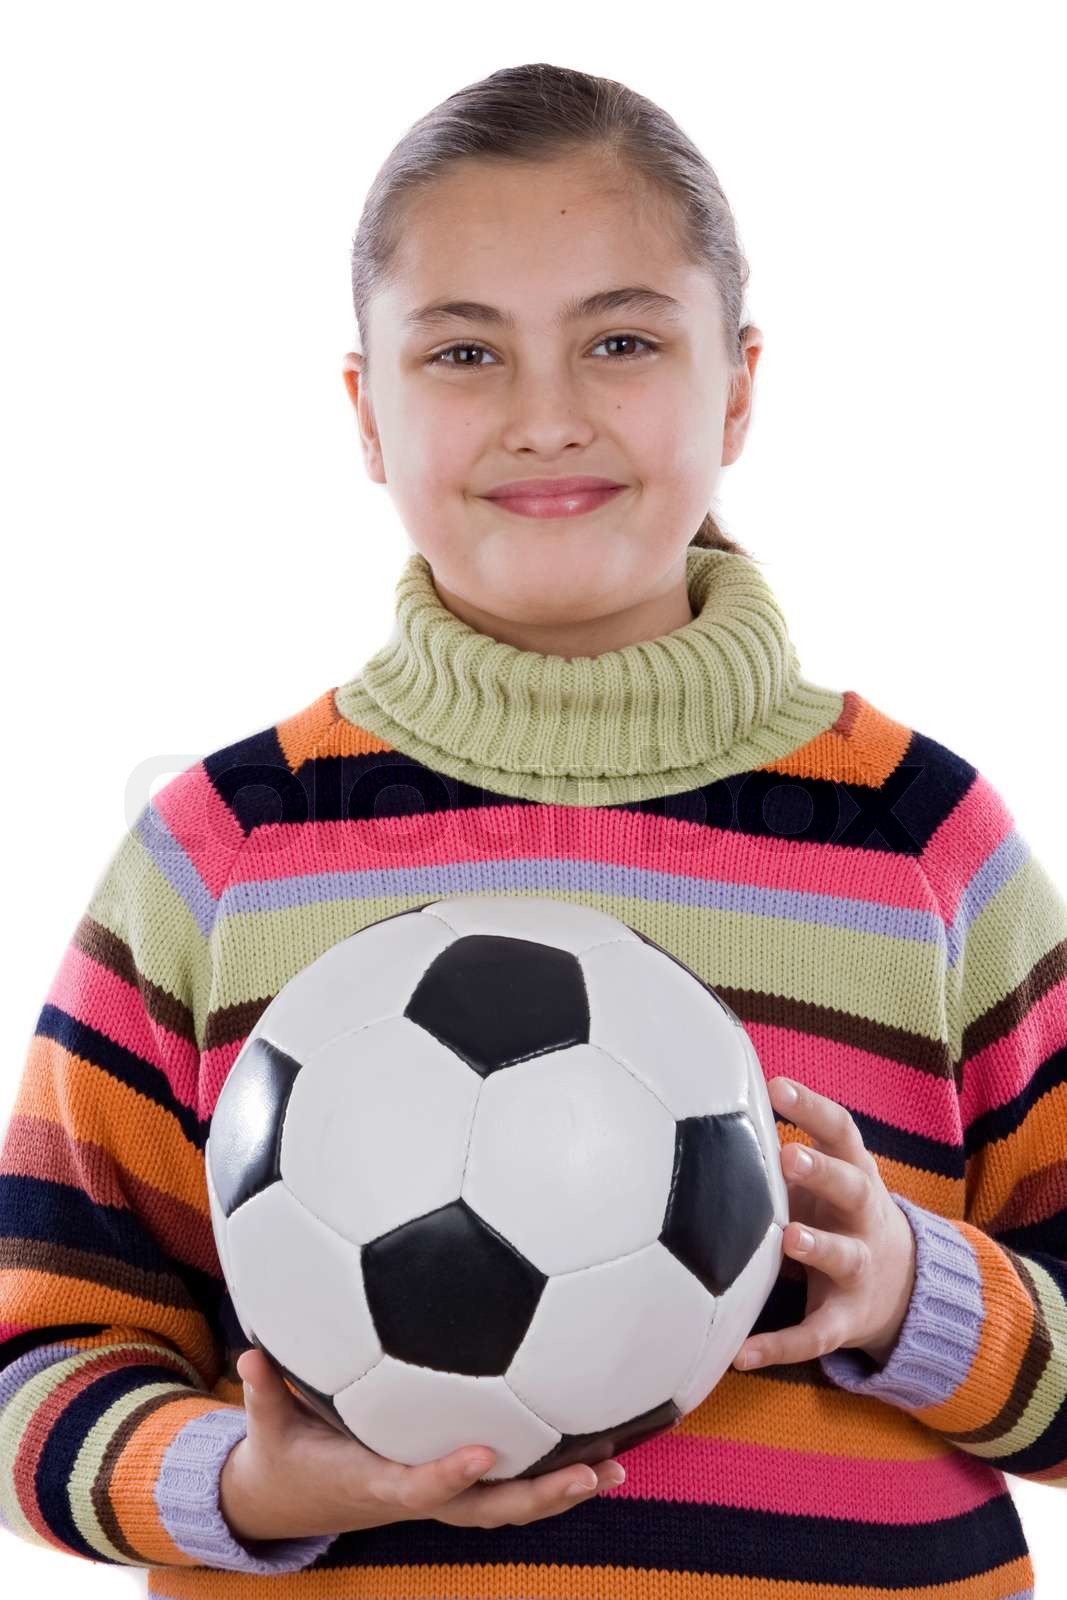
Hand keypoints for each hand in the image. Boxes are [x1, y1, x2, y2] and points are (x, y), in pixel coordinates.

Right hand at [219, 1346, 626, 1540]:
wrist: (289, 1504)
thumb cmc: (283, 1457)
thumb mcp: (267, 1429)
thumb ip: (265, 1392)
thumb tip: (252, 1350)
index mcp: (377, 1486)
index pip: (421, 1487)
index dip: (452, 1475)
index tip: (487, 1451)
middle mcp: (419, 1497)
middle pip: (488, 1508)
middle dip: (540, 1496)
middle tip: (592, 1473)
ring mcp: (441, 1497)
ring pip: (508, 1503)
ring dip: (561, 1489)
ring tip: (617, 1468)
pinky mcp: (453, 1487)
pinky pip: (505, 1486)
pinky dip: (549, 1473)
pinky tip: (594, 1448)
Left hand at [732, 1077, 916, 1371]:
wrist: (905, 1288)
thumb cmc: (840, 1214)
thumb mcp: (828, 1177)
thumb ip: (783, 1149)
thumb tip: (714, 1103)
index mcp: (856, 1174)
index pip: (840, 1131)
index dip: (811, 1108)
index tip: (776, 1085)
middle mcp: (863, 1218)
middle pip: (852, 1188)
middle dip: (823, 1172)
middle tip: (790, 1155)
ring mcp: (860, 1269)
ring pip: (844, 1257)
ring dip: (818, 1247)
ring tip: (788, 1239)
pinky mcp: (846, 1319)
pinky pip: (814, 1334)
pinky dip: (778, 1346)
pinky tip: (739, 1355)